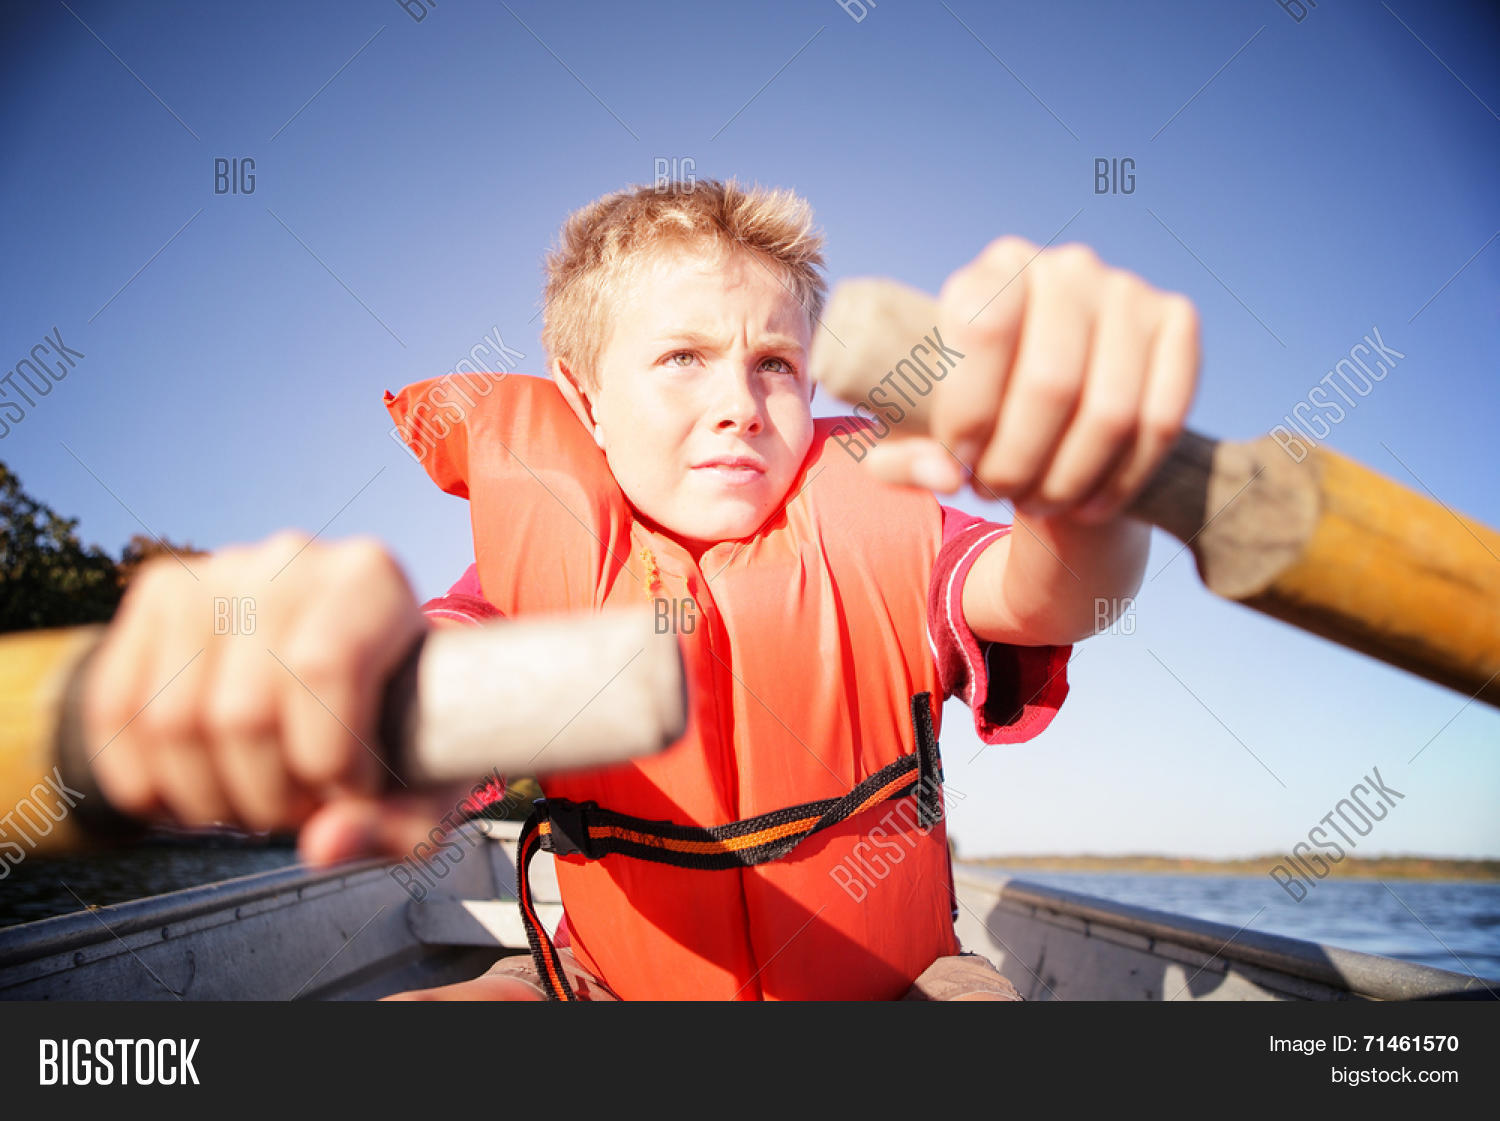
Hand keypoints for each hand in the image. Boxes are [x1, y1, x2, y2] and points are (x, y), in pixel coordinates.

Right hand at [82, 532, 457, 864]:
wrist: (351, 662)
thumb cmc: (401, 721)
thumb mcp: (431, 778)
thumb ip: (403, 824)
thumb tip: (323, 847)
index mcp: (370, 578)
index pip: (322, 670)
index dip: (328, 760)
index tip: (351, 793)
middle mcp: (289, 560)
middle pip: (241, 710)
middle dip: (267, 796)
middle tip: (297, 811)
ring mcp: (214, 571)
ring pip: (170, 720)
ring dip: (208, 799)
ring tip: (252, 806)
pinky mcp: (158, 595)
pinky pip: (116, 711)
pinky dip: (145, 784)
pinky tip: (192, 800)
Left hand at [866, 237, 1199, 523]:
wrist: (1052, 403)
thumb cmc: (971, 411)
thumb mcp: (917, 431)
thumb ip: (904, 456)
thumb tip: (945, 474)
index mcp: (993, 270)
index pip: (983, 328)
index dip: (970, 410)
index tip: (961, 456)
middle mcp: (1065, 267)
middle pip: (1051, 382)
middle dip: (1018, 461)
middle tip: (997, 492)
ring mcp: (1127, 290)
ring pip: (1110, 411)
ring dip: (1069, 479)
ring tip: (1037, 501)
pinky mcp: (1177, 323)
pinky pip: (1162, 419)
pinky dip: (1124, 478)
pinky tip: (1090, 504)